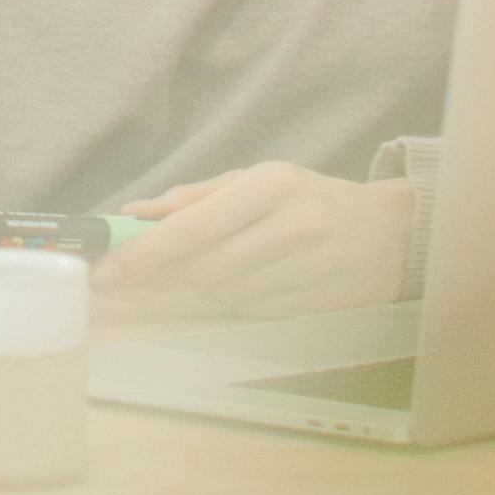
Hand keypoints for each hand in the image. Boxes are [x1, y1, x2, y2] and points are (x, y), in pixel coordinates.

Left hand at [103, 161, 414, 321]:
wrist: (387, 233)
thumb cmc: (307, 201)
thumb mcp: (254, 182)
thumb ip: (192, 198)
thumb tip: (132, 214)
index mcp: (271, 185)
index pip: (192, 228)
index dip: (143, 254)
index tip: (107, 271)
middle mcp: (294, 224)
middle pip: (204, 270)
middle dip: (168, 277)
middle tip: (147, 278)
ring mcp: (312, 266)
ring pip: (228, 296)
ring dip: (206, 290)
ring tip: (220, 268)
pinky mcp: (323, 302)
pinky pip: (256, 312)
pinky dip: (240, 302)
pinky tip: (254, 282)